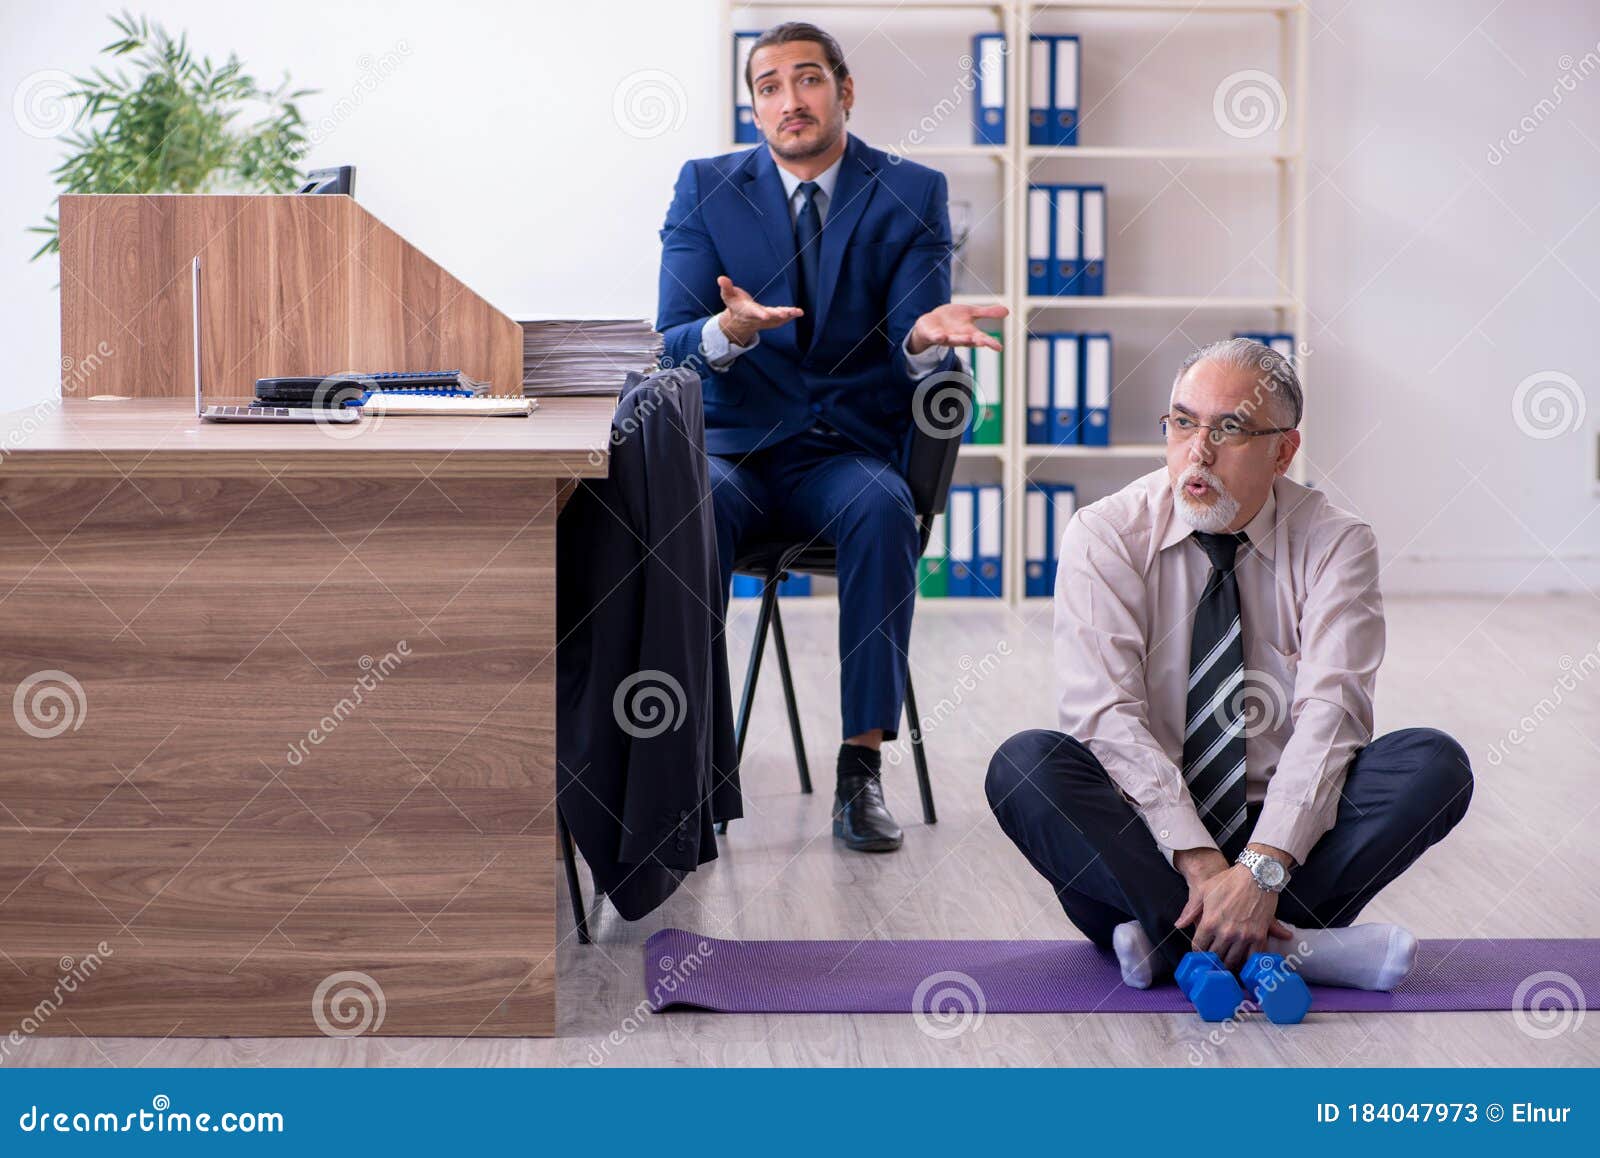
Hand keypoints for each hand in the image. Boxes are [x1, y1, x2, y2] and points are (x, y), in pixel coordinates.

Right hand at [716, 276, 802, 346]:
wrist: (740, 321)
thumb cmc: (735, 305)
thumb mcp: (728, 296)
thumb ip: (726, 287)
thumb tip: (721, 278)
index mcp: (747, 311)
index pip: (753, 313)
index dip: (759, 314)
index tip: (765, 316)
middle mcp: (758, 317)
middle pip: (769, 317)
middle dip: (777, 315)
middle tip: (786, 314)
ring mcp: (766, 321)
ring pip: (778, 319)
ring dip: (788, 316)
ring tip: (798, 312)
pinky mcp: (772, 320)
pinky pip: (782, 320)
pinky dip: (790, 316)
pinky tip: (799, 312)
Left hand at [907, 302, 1008, 354]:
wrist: (931, 323)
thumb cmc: (953, 319)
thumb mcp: (971, 313)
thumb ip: (987, 313)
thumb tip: (1008, 311)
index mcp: (969, 333)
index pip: (982, 339)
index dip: (990, 343)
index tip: (999, 347)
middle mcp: (958, 337)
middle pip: (968, 341)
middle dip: (975, 341)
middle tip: (983, 341)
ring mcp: (945, 337)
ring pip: (953, 340)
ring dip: (959, 340)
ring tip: (967, 339)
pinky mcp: (932, 335)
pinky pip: (935, 337)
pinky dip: (938, 337)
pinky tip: (941, 336)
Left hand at [1176, 863, 1292, 971]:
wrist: (1256, 874)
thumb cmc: (1228, 880)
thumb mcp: (1204, 891)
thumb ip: (1191, 910)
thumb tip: (1178, 925)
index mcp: (1209, 922)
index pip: (1199, 947)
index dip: (1198, 952)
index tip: (1200, 954)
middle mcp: (1225, 933)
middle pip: (1216, 956)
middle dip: (1213, 961)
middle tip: (1213, 964)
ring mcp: (1243, 936)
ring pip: (1234, 960)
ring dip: (1229, 964)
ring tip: (1227, 965)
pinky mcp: (1259, 936)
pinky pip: (1253, 957)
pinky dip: (1248, 963)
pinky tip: (1245, 963)